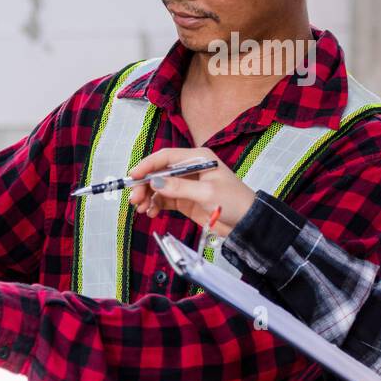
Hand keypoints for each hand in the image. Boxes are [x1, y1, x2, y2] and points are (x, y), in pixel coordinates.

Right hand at [126, 147, 255, 237]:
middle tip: (135, 199)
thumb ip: (179, 187)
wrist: (247, 223)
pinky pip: (164, 200)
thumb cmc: (234, 202)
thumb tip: (155, 182)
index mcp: (197, 158)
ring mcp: (187, 185)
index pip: (166, 157)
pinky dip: (155, 205)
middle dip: (145, 185)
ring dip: (147, 197)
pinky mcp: (185, 200)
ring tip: (141, 209)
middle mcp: (190, 169)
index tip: (133, 176)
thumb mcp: (206, 193)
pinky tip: (150, 213)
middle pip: (159, 172)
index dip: (147, 165)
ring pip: (159, 187)